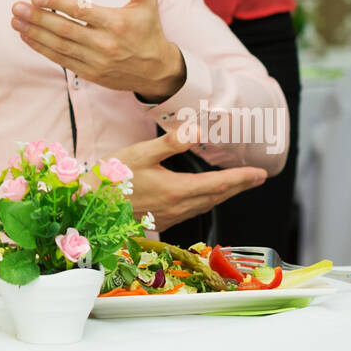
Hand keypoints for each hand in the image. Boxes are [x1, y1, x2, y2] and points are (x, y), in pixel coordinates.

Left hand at [10, 0, 185, 99]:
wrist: (157, 70)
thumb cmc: (149, 30)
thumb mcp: (147, 2)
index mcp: (116, 23)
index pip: (81, 12)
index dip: (57, 3)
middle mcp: (104, 44)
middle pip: (65, 30)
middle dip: (38, 18)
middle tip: (17, 7)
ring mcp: (95, 61)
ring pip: (59, 47)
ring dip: (35, 33)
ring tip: (15, 21)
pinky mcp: (89, 73)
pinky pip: (61, 60)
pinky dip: (42, 49)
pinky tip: (27, 37)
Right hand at [108, 127, 266, 230]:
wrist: (90, 206)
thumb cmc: (112, 178)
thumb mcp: (140, 153)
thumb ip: (170, 142)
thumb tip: (196, 130)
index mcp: (177, 190)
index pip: (219, 184)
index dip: (242, 178)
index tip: (261, 174)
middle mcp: (178, 207)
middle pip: (217, 197)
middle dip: (239, 187)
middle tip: (257, 178)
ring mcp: (170, 216)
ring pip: (206, 205)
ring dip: (224, 195)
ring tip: (236, 184)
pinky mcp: (161, 220)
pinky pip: (192, 211)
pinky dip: (206, 201)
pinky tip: (204, 196)